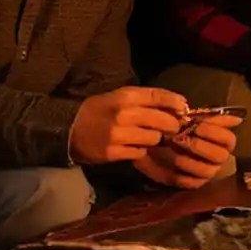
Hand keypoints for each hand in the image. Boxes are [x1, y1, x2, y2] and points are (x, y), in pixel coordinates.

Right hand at [71, 87, 186, 164]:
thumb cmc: (99, 110)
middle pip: (163, 121)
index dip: (175, 102)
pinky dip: (139, 150)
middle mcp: (124, 114)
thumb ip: (146, 99)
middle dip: (170, 125)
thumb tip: (178, 104)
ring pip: (154, 138)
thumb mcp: (120, 97)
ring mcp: (118, 135)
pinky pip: (140, 152)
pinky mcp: (113, 152)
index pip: (159, 96)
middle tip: (169, 128)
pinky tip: (131, 146)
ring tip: (145, 136)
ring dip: (154, 139)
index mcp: (126, 97)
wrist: (66, 129)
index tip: (183, 108)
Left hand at [135, 113, 241, 189]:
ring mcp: (207, 172)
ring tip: (174, 154)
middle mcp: (218, 158)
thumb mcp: (193, 119)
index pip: (228, 139)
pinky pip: (192, 183)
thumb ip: (211, 118)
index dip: (214, 133)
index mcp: (222, 141)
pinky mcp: (193, 183)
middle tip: (182, 140)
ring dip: (190, 162)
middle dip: (201, 147)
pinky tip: (172, 168)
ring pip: (207, 171)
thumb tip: (236, 120)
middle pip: (221, 156)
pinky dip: (182, 176)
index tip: (196, 126)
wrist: (157, 143)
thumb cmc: (178, 128)